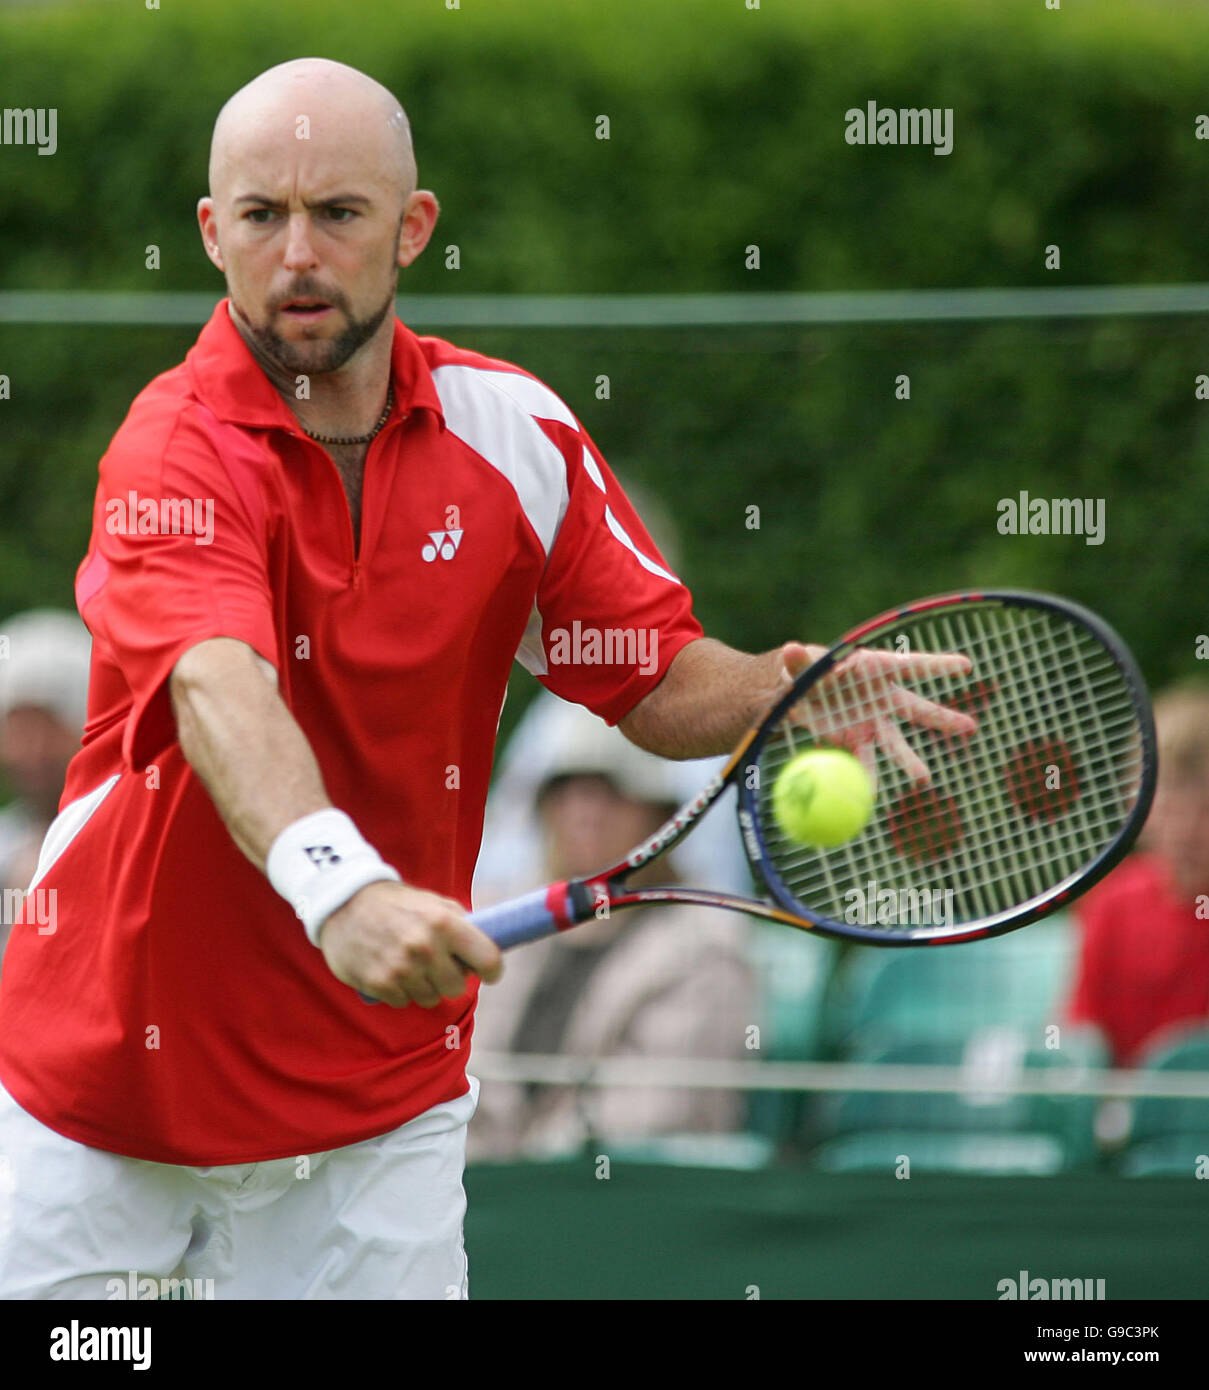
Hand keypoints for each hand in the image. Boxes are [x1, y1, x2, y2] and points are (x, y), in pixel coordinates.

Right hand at [318, 880, 502, 1006]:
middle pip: (457, 987)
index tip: (489, 972)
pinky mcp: (380, 984)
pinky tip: (388, 967)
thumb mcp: (433, 902)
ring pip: (430, 998)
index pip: (488, 958)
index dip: (492, 969)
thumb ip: (461, 923)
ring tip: (408, 962)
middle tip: (435, 963)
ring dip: (423, 985)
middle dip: (449, 978)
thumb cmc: (396, 903)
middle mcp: (425, 947)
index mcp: (444, 923)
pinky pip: (403, 1001)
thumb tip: (488, 946)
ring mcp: (401, 968)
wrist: (343, 903)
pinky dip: (399, 989)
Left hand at [778, 641, 976, 783]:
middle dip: (942, 719)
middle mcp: (882, 696)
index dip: (938, 666)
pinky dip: (865, 778)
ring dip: (908, 760)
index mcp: (875, 668)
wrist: (798, 695)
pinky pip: (864, 762)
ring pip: (894, 743)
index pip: (911, 665)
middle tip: (970, 728)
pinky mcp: (856, 741)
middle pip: (916, 709)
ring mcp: (872, 721)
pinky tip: (867, 796)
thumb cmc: (806, 669)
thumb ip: (799, 661)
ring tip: (924, 778)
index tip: (966, 666)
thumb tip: (792, 650)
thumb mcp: (800, 664)